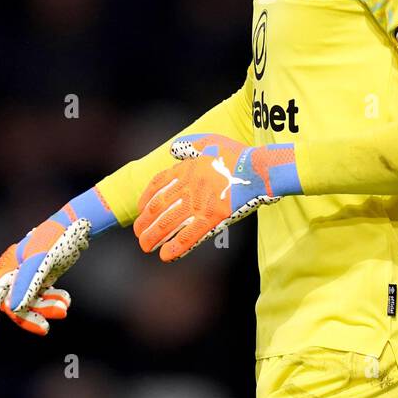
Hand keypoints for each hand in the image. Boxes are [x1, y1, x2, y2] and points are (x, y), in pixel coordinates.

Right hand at [0, 217, 89, 337]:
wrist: (76, 225)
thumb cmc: (57, 238)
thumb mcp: (43, 259)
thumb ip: (27, 283)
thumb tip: (13, 308)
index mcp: (9, 265)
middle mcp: (14, 271)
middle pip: (14, 304)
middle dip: (30, 316)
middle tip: (46, 329)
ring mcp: (28, 275)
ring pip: (30, 303)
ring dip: (46, 308)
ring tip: (65, 307)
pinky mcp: (41, 277)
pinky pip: (41, 297)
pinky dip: (52, 301)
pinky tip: (65, 299)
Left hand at [133, 133, 300, 261]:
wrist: (259, 169)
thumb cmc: (239, 156)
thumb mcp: (211, 141)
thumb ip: (190, 145)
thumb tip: (173, 149)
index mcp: (186, 168)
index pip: (157, 185)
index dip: (145, 199)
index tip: (140, 209)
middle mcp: (188, 186)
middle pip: (157, 207)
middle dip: (144, 222)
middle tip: (139, 233)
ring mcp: (200, 203)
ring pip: (168, 223)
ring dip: (153, 237)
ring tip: (145, 246)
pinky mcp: (213, 218)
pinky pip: (190, 235)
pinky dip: (175, 247)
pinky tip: (165, 256)